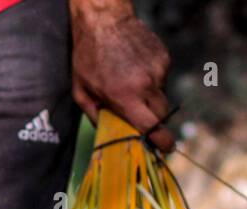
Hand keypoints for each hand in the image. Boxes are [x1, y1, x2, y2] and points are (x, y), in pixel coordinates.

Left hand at [70, 1, 173, 151]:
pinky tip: (135, 70)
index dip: (161, 141)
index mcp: (125, 96)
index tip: (165, 149)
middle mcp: (146, 85)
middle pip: (162, 116)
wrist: (104, 20)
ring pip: (161, 96)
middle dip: (156, 123)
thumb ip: (95, 116)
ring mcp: (158, 70)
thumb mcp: (81, 92)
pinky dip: (151, 81)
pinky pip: (162, 79)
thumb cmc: (87, 57)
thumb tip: (108, 134)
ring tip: (129, 84)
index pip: (151, 126)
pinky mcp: (164, 58)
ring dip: (149, 99)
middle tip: (144, 122)